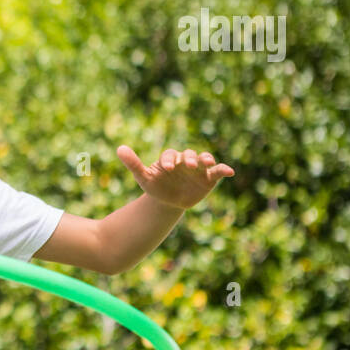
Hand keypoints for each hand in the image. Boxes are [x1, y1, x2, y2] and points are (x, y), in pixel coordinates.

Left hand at [116, 145, 234, 209]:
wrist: (167, 202)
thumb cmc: (155, 187)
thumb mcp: (143, 177)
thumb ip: (133, 163)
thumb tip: (119, 148)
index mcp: (169, 158)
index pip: (170, 155)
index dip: (169, 160)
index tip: (166, 168)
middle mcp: (185, 161)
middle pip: (189, 155)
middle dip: (190, 159)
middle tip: (188, 165)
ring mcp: (198, 169)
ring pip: (204, 159)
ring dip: (206, 159)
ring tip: (208, 163)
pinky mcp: (209, 178)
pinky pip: (218, 171)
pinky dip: (224, 169)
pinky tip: (230, 172)